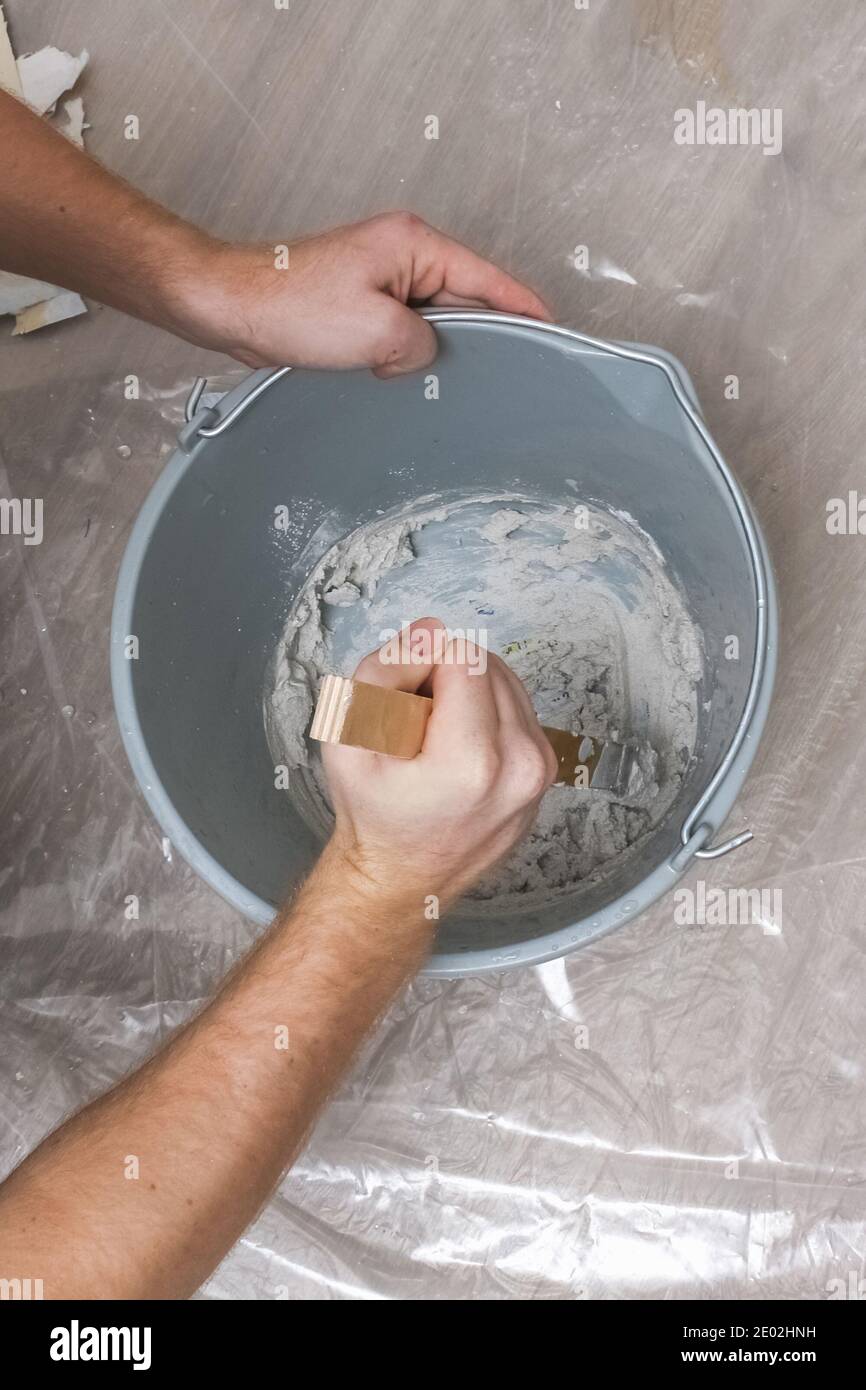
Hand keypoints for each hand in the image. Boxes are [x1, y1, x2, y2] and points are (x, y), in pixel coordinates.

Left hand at [178, 211, 550, 375]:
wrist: (232, 307)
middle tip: (503, 372)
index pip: (487, 278)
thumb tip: (424, 356)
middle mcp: (402, 253)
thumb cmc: (293, 307)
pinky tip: (404, 375)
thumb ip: (421, 346)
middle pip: (463, 297)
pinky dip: (406, 351)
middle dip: (476, 334)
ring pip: (431, 318)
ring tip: (450, 379)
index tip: (550, 328)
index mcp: (414, 245)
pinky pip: (402, 328)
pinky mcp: (359, 300)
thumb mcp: (376, 332)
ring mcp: (380, 276)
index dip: (521, 307)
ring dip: (433, 348)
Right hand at [322, 618, 557, 910]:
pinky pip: (518, 708)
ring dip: (465, 690)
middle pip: (486, 664)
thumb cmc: (372, 811)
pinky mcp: (548, 771)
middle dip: (443, 676)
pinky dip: (485, 711)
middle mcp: (521, 766)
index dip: (421, 664)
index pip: (461, 656)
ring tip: (433, 736)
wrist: (402, 878)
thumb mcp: (347, 738)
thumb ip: (381, 672)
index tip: (401, 703)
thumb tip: (430, 630)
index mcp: (472, 762)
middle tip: (413, 723)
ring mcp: (542, 771)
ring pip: (505, 680)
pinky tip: (456, 746)